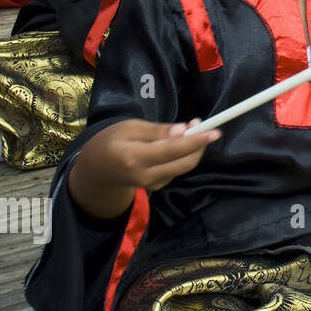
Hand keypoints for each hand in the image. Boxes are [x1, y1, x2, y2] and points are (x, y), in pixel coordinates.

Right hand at [72, 117, 219, 205]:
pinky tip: (175, 144)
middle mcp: (144, 176)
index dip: (196, 141)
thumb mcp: (129, 128)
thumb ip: (157, 131)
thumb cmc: (110, 142)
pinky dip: (182, 156)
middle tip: (200, 124)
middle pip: (184, 162)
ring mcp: (151, 185)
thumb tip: (183, 131)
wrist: (95, 171)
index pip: (172, 150)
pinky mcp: (156, 187)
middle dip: (199, 144)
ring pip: (183, 167)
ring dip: (192, 149)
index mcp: (133, 158)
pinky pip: (176, 170)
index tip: (215, 132)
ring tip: (187, 129)